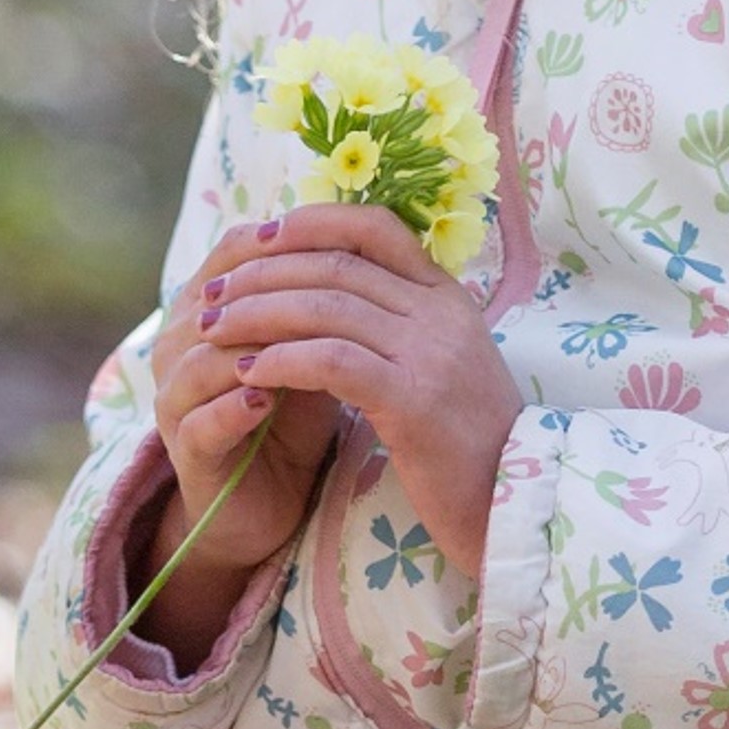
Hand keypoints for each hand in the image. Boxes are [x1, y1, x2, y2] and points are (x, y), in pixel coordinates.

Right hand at [147, 221, 347, 574]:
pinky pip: (200, 421)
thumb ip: (324, 301)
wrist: (270, 499)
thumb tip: (370, 241)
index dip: (283, 241)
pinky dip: (231, 407)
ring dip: (250, 349)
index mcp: (208, 307)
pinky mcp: (183, 450)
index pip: (233, 252)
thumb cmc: (293, 413)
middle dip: (271, 293)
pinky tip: (264, 400)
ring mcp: (175, 397)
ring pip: (200, 359)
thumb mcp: (312, 349)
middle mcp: (179, 344)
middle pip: (216, 300)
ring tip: (300, 349)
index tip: (342, 244)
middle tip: (330, 292)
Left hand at [192, 202, 523, 580]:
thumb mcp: (440, 367)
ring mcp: (431, 353)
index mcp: (447, 297)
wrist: (515, 506)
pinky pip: (330, 361)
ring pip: (325, 306)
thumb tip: (330, 295)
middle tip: (213, 293)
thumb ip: (398, 325)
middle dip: (263, 273)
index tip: (260, 237)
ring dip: (257, 314)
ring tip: (213, 330)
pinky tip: (246, 372)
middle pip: (336, 264)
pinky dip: (280, 359)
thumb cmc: (467, 445)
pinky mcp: (414, 399)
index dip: (311, 222)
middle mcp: (441, 313)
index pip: (375, 227)